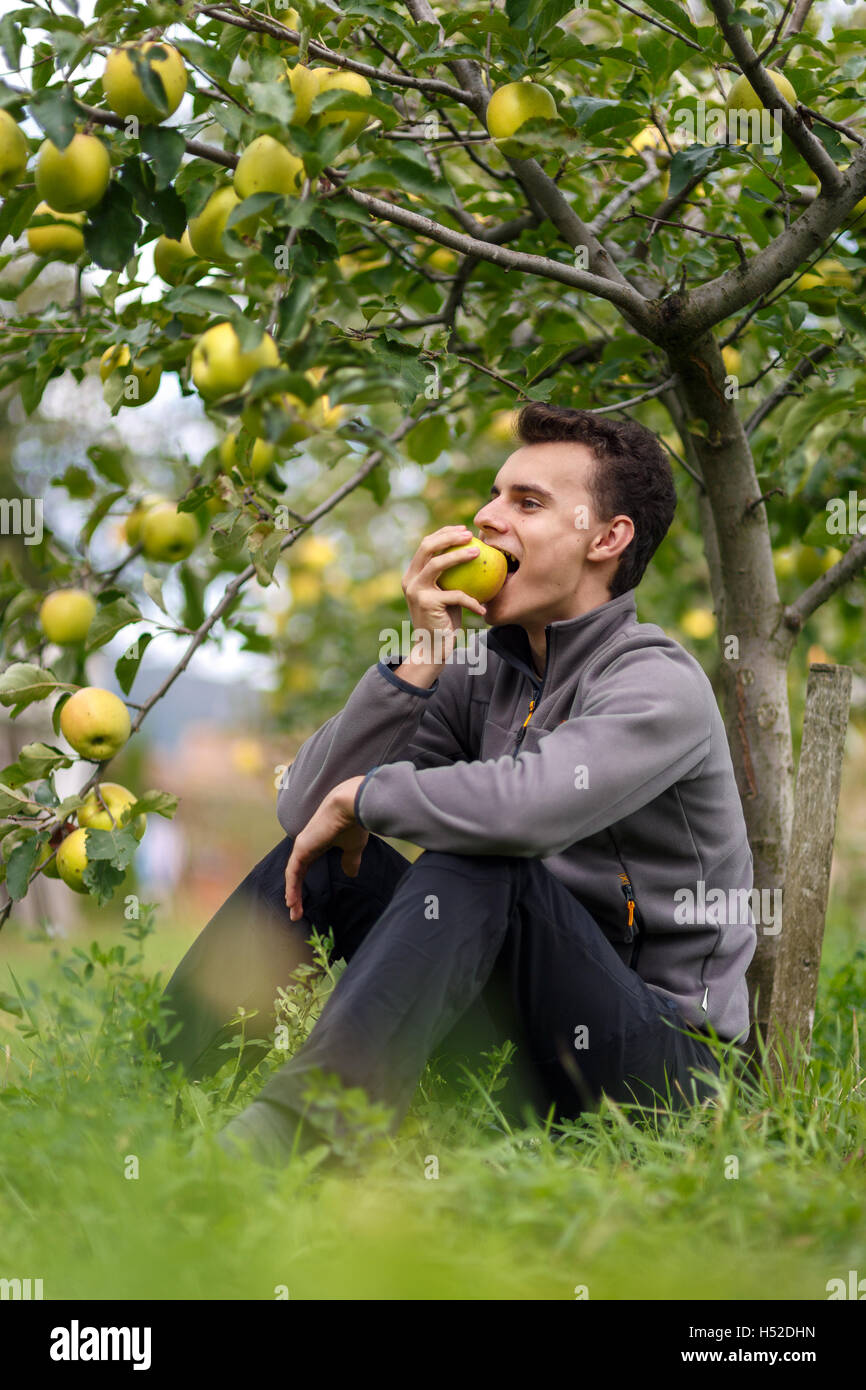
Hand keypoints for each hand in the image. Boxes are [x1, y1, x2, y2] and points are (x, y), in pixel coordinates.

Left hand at [284, 776, 366, 920]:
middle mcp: (306, 844)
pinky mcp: (301, 848)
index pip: (305, 869)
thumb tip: (351, 874)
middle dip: (295, 895)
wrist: (352, 806)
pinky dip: (292, 887)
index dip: (302, 886)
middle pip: (296, 874)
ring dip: (293, 895)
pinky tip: (292, 901)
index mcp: (317, 844)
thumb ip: (350, 860)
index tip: (304, 904)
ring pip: (293, 875)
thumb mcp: (353, 848)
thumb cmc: (354, 823)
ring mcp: (302, 845)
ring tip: (294, 913)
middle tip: (297, 914)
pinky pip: (293, 872)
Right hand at [401, 524, 487, 658]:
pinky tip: (483, 607)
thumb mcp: (447, 594)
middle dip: (448, 536)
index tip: (464, 530)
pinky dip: (472, 601)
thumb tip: (474, 553)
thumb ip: (451, 577)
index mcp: (412, 575)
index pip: (426, 545)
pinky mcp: (426, 603)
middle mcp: (409, 580)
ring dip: (458, 556)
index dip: (444, 533)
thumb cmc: (445, 620)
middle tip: (469, 535)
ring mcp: (415, 591)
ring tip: (477, 552)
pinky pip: (456, 595)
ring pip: (437, 564)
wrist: (432, 647)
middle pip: (426, 547)